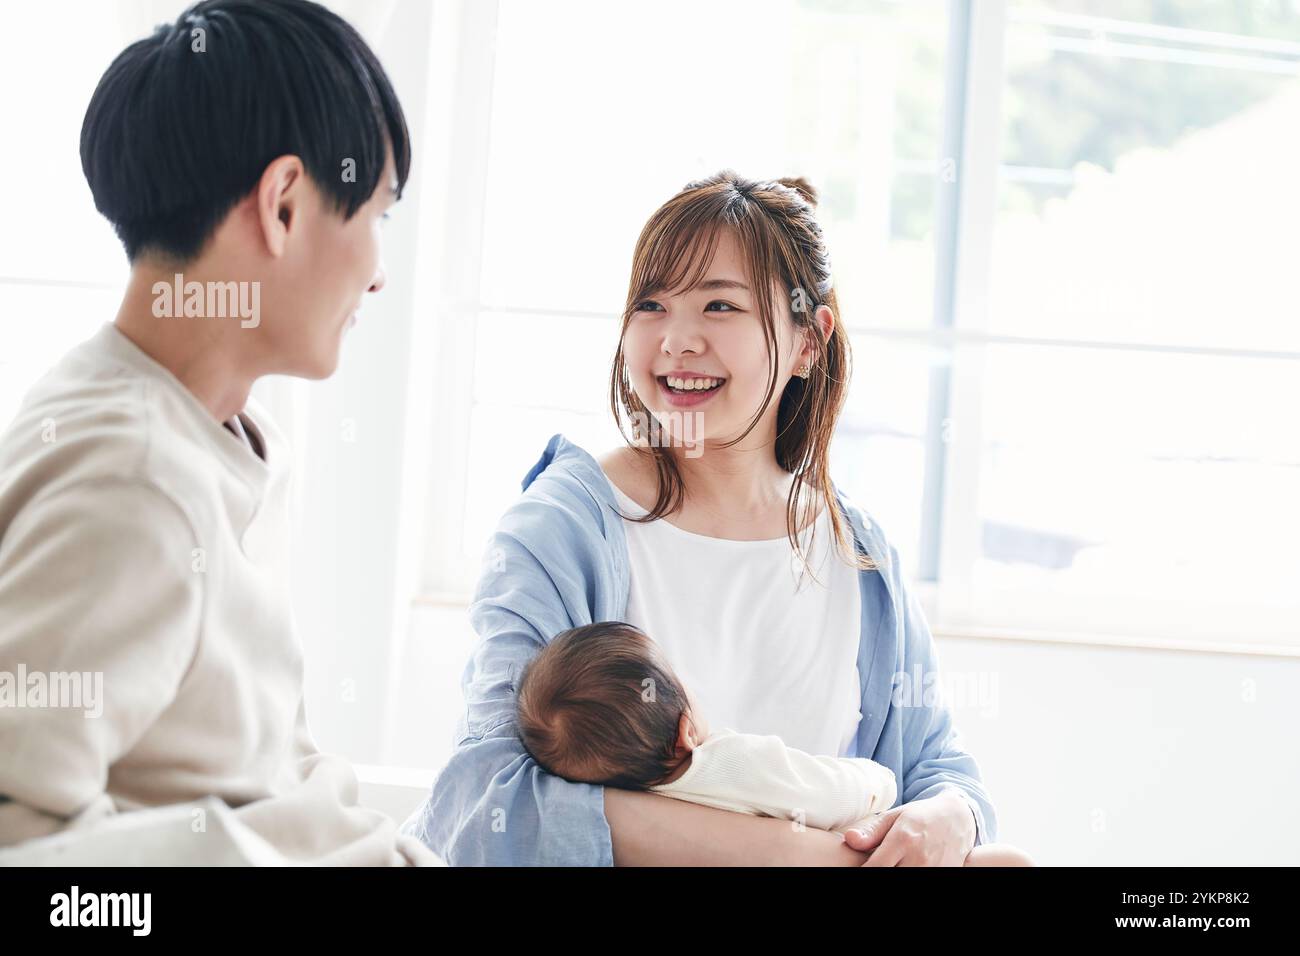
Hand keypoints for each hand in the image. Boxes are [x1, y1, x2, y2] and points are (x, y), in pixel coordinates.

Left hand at [843, 791, 975, 866]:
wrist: (958, 817)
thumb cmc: (921, 816)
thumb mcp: (895, 816)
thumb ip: (871, 831)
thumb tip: (849, 839)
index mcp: (903, 839)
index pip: (875, 866)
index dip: (864, 870)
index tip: (860, 866)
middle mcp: (919, 857)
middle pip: (888, 875)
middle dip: (881, 870)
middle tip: (878, 862)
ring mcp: (933, 869)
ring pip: (905, 879)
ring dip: (896, 872)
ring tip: (895, 862)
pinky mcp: (944, 874)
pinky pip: (920, 879)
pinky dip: (912, 874)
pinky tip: (907, 865)